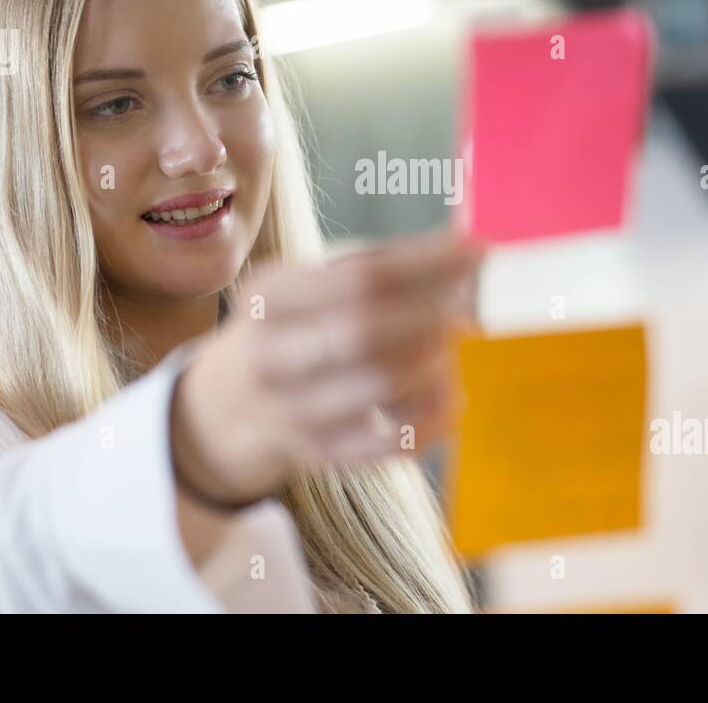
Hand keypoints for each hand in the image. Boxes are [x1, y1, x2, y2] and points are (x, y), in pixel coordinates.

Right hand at [171, 229, 484, 504]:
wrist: (230, 404)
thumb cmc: (295, 326)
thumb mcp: (309, 285)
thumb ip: (380, 265)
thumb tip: (464, 249)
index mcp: (267, 299)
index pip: (359, 277)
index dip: (426, 262)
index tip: (477, 249)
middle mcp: (271, 357)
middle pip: (367, 332)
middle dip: (430, 313)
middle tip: (464, 303)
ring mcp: (294, 414)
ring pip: (384, 385)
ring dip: (435, 359)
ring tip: (448, 343)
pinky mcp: (323, 457)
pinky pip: (397, 440)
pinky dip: (437, 412)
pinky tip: (446, 388)